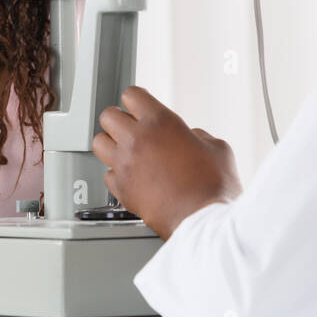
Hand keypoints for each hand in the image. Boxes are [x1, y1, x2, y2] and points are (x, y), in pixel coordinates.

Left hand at [92, 86, 242, 240]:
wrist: (204, 221)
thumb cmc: (213, 187)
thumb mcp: (217, 148)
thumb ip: (198, 136)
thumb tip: (191, 138)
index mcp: (160, 122)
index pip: (132, 94)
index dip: (138, 100)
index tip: (141, 106)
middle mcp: (137, 140)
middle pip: (108, 116)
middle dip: (120, 120)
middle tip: (132, 128)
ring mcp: (125, 165)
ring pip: (99, 143)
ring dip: (111, 144)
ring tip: (126, 151)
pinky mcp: (121, 190)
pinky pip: (107, 174)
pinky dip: (117, 175)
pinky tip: (131, 177)